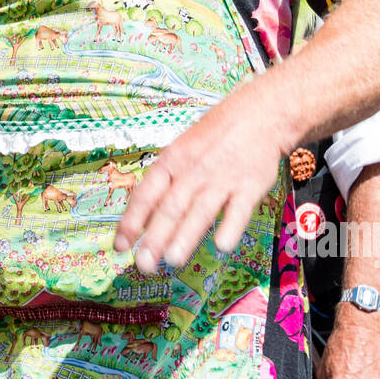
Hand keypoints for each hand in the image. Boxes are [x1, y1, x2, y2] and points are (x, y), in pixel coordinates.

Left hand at [114, 88, 282, 272]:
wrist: (260, 113)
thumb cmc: (215, 135)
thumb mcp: (182, 149)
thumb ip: (167, 183)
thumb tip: (145, 218)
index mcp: (172, 161)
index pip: (146, 194)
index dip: (131, 221)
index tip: (120, 246)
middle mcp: (194, 171)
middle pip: (170, 207)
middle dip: (155, 238)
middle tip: (144, 265)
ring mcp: (222, 179)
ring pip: (200, 211)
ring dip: (186, 236)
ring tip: (173, 260)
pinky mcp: (250, 186)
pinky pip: (239, 210)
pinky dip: (230, 227)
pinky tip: (222, 245)